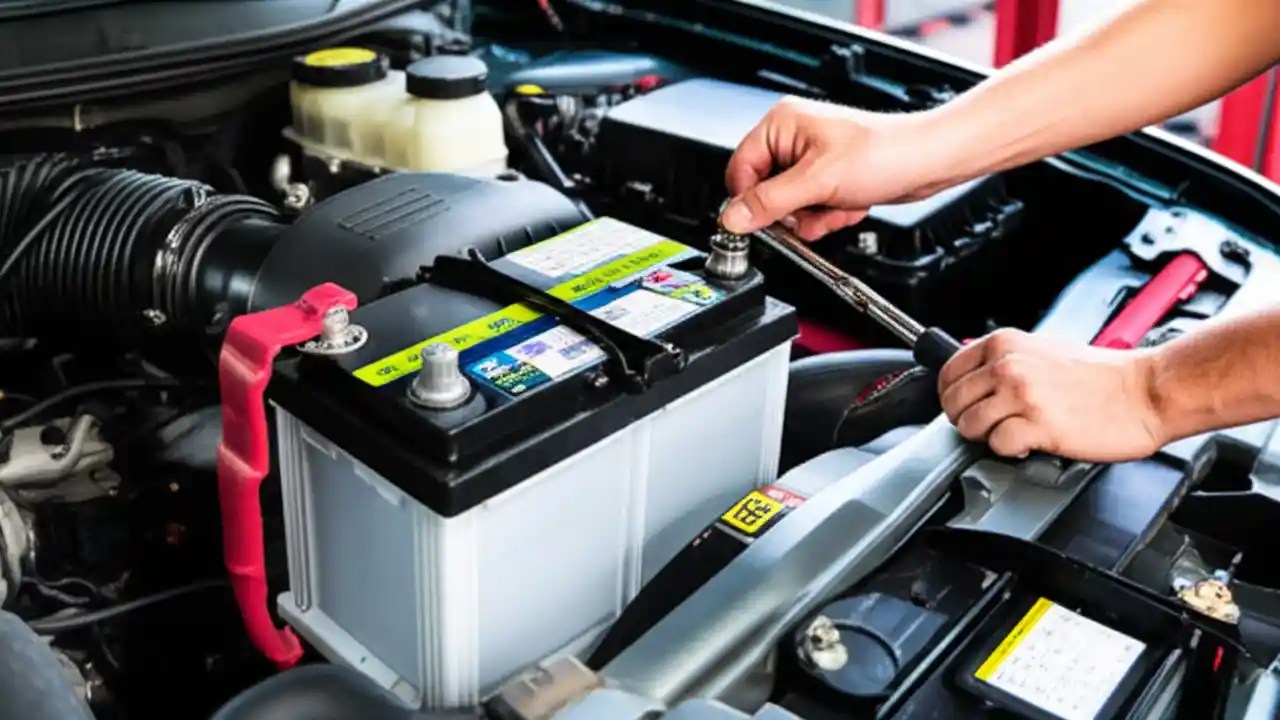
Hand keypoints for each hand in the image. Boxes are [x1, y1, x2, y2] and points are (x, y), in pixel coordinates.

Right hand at [718, 97, 946, 240]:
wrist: (927, 163)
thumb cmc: (884, 154)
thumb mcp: (817, 183)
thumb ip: (769, 202)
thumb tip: (732, 217)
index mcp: (781, 123)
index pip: (740, 170)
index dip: (749, 201)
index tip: (760, 224)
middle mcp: (792, 137)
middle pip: (764, 191)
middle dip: (790, 211)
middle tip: (810, 212)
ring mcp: (810, 158)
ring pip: (788, 205)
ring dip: (811, 216)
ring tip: (835, 207)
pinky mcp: (827, 176)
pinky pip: (809, 207)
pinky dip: (826, 215)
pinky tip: (846, 207)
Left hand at [937, 328, 1166, 462]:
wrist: (1147, 391)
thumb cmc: (1105, 374)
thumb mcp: (1044, 349)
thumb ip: (1006, 361)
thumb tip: (976, 378)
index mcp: (1005, 344)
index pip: (947, 372)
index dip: (951, 396)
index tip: (963, 406)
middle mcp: (1009, 366)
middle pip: (952, 403)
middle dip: (966, 419)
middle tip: (989, 425)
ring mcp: (1023, 395)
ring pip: (969, 425)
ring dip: (986, 438)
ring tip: (1012, 433)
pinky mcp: (1039, 425)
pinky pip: (997, 445)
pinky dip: (1010, 451)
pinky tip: (1028, 444)